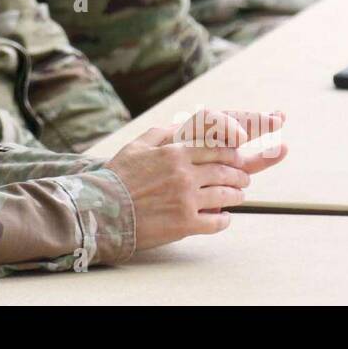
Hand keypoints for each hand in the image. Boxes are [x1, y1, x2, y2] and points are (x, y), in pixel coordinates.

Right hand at [106, 109, 286, 250]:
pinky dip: (225, 219)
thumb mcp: (136, 146)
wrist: (103, 210)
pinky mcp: (185, 224)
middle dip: (240, 174)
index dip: (232, 154)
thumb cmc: (118, 177)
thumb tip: (179, 124)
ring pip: (225, 195)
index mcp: (175, 154)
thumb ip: (160, 133)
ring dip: (237, 195)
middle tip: (244, 178)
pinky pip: (216, 221)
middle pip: (225, 171)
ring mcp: (187, 200)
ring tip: (239, 196)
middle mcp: (184, 175)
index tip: (237, 159)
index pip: (216, 149)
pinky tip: (225, 217)